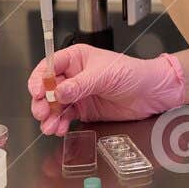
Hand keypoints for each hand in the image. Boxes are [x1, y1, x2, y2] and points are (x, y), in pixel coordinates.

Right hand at [28, 45, 185, 133]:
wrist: (151, 93)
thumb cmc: (132, 73)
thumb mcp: (104, 75)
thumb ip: (80, 84)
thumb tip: (59, 92)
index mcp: (76, 58)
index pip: (49, 66)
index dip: (40, 79)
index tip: (37, 92)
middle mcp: (74, 75)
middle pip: (48, 88)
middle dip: (42, 101)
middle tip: (42, 112)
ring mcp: (78, 94)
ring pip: (55, 105)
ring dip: (49, 116)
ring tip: (50, 126)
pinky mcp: (85, 110)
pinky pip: (66, 117)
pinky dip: (60, 124)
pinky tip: (59, 129)